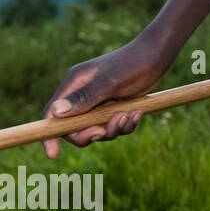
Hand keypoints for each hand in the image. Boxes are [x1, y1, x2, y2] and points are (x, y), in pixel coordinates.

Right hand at [42, 37, 169, 158]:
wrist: (157, 56)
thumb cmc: (132, 63)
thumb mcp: (110, 81)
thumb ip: (85, 97)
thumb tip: (56, 112)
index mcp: (74, 85)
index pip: (52, 114)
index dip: (50, 135)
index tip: (53, 154)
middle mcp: (82, 95)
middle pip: (74, 128)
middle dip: (90, 133)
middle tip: (104, 131)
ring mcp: (98, 103)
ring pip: (97, 129)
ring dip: (113, 129)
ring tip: (130, 115)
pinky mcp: (114, 108)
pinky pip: (114, 126)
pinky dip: (125, 125)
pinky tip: (138, 113)